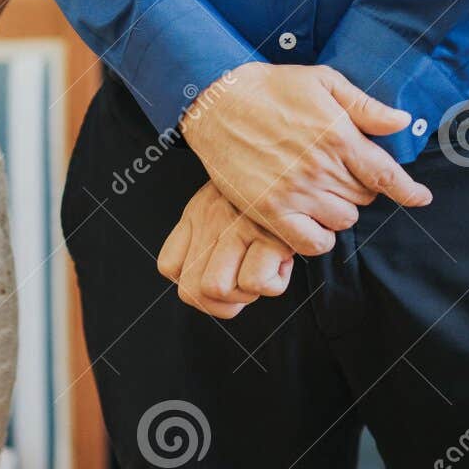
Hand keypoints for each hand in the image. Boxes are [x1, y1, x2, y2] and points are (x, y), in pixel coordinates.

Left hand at [157, 182, 294, 318]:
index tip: (220, 276)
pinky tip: (281, 261)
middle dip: (222, 301)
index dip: (194, 285)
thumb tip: (205, 288)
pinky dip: (274, 282)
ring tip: (263, 267)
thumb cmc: (264, 194)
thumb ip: (204, 235)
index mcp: (197, 214)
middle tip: (245, 278)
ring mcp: (239, 227)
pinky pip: (257, 283)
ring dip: (246, 292)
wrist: (299, 167)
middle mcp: (211, 219)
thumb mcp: (221, 203)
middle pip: (191, 290)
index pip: (170, 268)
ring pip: (219, 290)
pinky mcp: (271, 235)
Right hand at [181, 63, 430, 252]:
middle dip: (360, 187)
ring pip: (342, 221)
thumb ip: (364, 106)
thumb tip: (401, 121)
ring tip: (321, 192)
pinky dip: (317, 237)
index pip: (386, 175)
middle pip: (364, 199)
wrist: (216, 102)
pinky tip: (310, 220)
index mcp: (338, 136)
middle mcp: (320, 168)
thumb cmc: (270, 87)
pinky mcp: (269, 209)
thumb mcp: (323, 81)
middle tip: (339, 173)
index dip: (409, 191)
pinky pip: (310, 242)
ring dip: (338, 210)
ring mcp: (294, 191)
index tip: (421, 198)